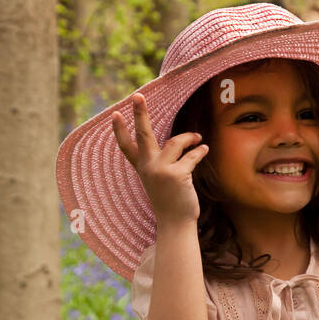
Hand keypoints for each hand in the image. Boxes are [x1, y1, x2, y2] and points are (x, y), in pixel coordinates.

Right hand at [112, 93, 207, 224]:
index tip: (115, 113)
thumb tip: (177, 141)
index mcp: (142, 168)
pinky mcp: (177, 175)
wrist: (175, 224)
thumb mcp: (159, 181)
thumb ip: (161, 162)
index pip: (127, 147)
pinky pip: (191, 156)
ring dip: (189, 137)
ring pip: (175, 142)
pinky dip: (199, 151)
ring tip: (197, 137)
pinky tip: (203, 148)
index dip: (120, 130)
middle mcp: (149, 167)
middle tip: (137, 95)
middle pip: (143, 134)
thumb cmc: (170, 202)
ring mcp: (161, 170)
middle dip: (140, 114)